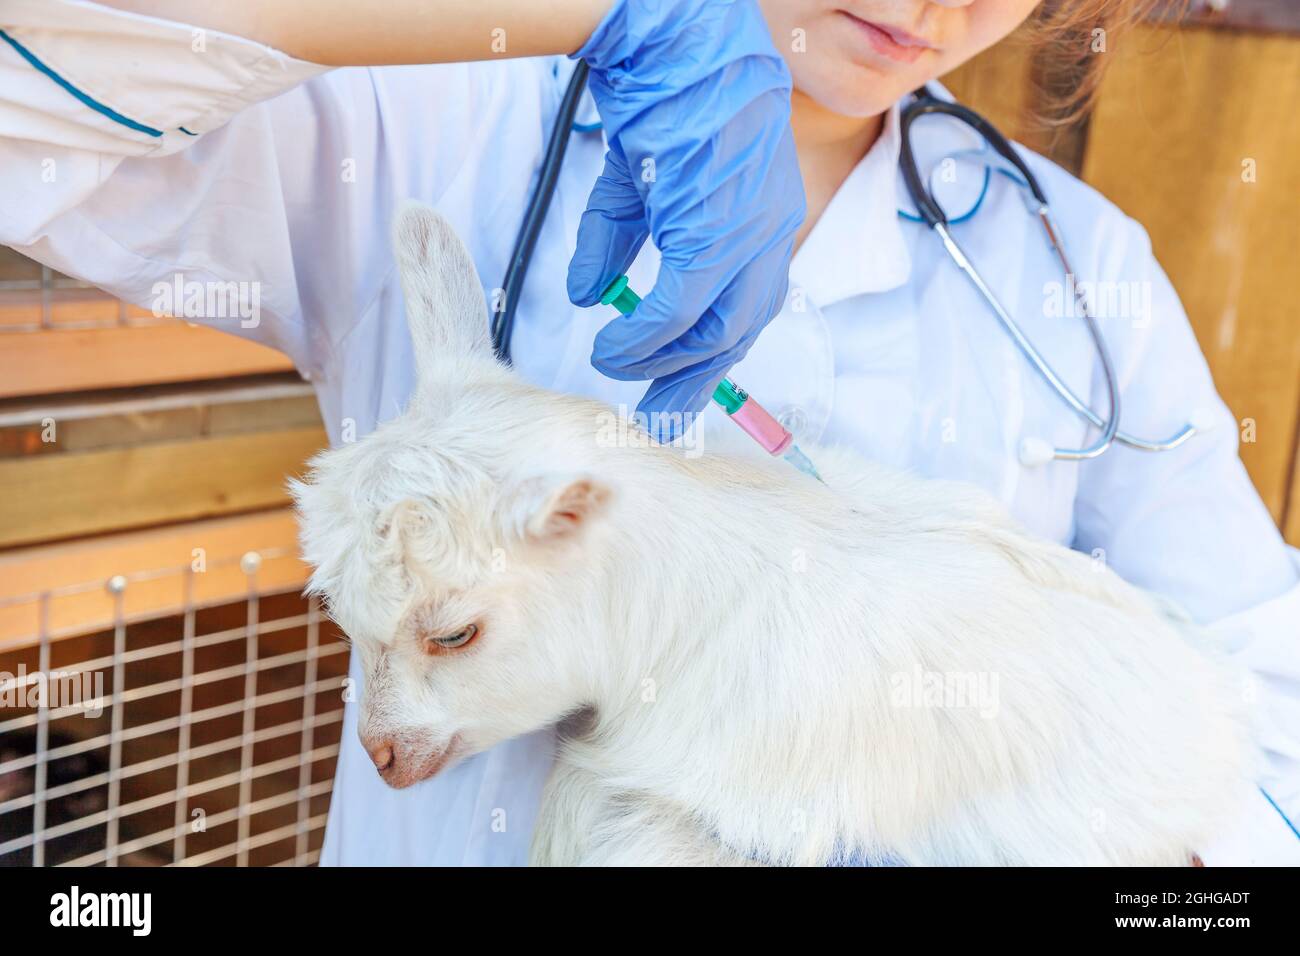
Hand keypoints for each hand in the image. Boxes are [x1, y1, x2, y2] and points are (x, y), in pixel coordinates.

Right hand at [567, 0, 804, 437]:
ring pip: (717, 331)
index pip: (745, 304)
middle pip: (740, 331)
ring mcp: (750, 231)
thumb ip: (617, 243)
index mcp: (762, 217)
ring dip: (666, 364)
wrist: (666, 37)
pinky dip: (647, 339)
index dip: (709, 351)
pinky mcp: (717, 230)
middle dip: (696, 380)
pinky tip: (613, 351)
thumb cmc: (657, 97)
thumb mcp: (634, 185)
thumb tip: (590, 298)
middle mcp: (769, 230)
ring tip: (619, 375)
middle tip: (658, 419)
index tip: (675, 387)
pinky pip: (682, 308)